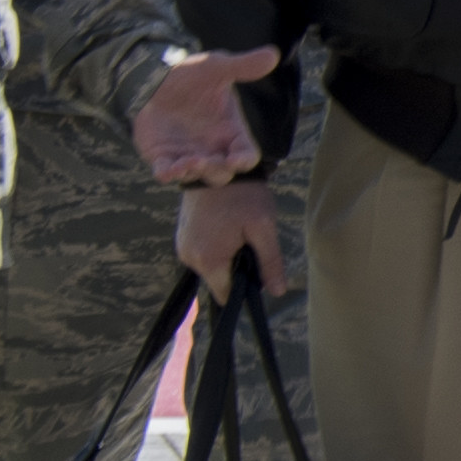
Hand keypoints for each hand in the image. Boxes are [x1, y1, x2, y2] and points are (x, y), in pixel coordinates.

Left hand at [136, 43, 277, 185]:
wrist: (151, 80)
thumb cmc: (189, 75)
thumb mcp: (215, 67)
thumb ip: (242, 66)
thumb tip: (273, 54)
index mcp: (230, 132)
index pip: (246, 154)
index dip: (244, 160)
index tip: (236, 160)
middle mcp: (212, 148)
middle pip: (222, 173)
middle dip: (216, 170)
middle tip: (204, 160)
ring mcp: (187, 155)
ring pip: (195, 176)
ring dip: (192, 173)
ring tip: (185, 162)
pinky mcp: (163, 156)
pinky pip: (167, 173)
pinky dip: (168, 175)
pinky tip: (166, 171)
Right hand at [171, 179, 286, 295]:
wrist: (216, 165)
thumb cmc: (243, 197)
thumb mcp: (264, 228)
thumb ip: (270, 263)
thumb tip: (277, 291)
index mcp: (207, 259)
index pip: (225, 294)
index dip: (244, 288)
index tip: (256, 269)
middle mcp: (189, 257)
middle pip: (218, 280)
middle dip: (237, 269)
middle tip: (249, 242)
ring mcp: (183, 246)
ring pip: (211, 266)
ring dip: (228, 257)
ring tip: (238, 231)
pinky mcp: (183, 236)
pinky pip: (204, 253)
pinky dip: (217, 247)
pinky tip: (227, 227)